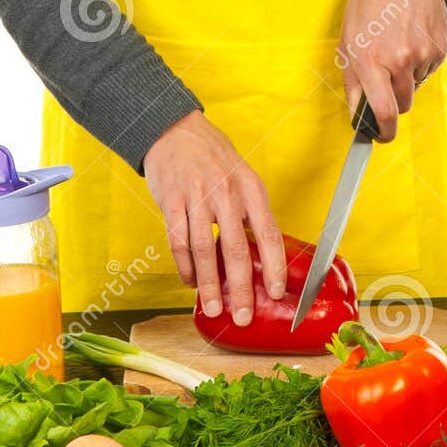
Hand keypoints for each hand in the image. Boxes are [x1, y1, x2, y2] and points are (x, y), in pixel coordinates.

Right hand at [142, 111, 286, 323]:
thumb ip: (250, 212)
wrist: (174, 130)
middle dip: (240, 288)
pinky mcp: (171, 201)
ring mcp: (197, 196)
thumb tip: (262, 255)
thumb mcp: (242, 176)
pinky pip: (179, 242)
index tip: (275, 293)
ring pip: (204, 251)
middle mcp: (226, 192)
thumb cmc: (213, 157)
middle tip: (243, 316)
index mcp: (251, 188)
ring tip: (214, 308)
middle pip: (235, 249)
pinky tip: (190, 282)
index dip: (274, 266)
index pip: (268, 233)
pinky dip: (185, 267)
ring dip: (209, 285)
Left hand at [337, 0, 446, 141]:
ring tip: (397, 45)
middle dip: (393, 100)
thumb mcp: (347, 38)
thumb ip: (352, 81)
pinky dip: (421, 62)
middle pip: (403, 104)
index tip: (381, 136)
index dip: (384, 132)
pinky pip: (430, 69)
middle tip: (385, 77)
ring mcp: (424, 53)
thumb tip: (356, 113)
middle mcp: (400, 59)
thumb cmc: (369, 1)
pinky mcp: (441, 46)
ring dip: (407, 77)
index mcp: (372, 59)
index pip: (384, 112)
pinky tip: (412, 37)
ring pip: (416, 86)